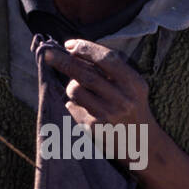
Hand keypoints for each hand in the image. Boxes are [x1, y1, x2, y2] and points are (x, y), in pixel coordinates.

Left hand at [43, 39, 153, 159]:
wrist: (140, 143)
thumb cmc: (132, 106)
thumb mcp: (132, 85)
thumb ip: (111, 68)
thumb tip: (74, 50)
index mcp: (134, 83)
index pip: (107, 59)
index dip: (85, 48)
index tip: (69, 44)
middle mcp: (122, 99)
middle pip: (86, 74)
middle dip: (64, 61)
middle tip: (48, 53)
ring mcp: (107, 115)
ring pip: (75, 89)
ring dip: (71, 85)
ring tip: (81, 90)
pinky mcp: (93, 128)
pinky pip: (71, 106)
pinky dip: (72, 102)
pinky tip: (83, 107)